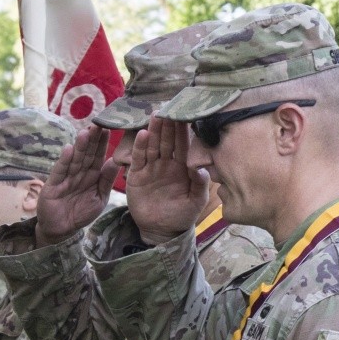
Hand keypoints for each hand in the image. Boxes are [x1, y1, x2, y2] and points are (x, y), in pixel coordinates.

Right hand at [36, 124, 116, 246]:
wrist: (62, 230)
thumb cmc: (81, 213)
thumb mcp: (99, 198)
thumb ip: (106, 181)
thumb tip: (115, 161)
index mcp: (92, 176)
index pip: (98, 157)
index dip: (102, 144)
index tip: (109, 129)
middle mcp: (79, 173)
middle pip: (86, 154)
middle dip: (92, 140)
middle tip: (98, 124)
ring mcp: (66, 178)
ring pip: (74, 160)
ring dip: (80, 147)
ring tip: (85, 133)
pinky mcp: (53, 185)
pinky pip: (60, 171)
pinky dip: (64, 161)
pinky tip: (69, 149)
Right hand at [130, 119, 207, 243]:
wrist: (161, 231)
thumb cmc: (182, 215)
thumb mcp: (196, 201)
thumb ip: (200, 184)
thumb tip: (200, 167)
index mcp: (182, 167)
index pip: (183, 144)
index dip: (183, 131)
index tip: (185, 115)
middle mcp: (166, 163)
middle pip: (167, 140)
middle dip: (168, 125)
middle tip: (169, 108)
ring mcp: (151, 168)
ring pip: (153, 145)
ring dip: (154, 131)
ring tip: (155, 116)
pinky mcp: (137, 175)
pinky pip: (139, 158)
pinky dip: (140, 147)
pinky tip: (143, 134)